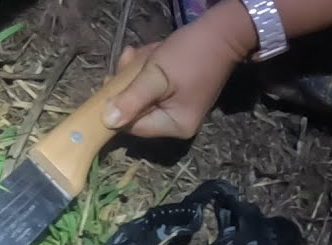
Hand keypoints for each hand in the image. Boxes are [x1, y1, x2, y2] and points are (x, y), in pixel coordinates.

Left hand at [102, 17, 249, 138]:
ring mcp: (178, 108)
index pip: (132, 125)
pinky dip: (147, 70)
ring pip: (141, 95)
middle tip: (129, 58)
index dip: (117, 104)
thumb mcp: (157, 76)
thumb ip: (132, 100)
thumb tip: (107, 122)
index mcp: (175, 126)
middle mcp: (177, 123)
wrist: (224, 32)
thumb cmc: (191, 54)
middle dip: (128, 82)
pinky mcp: (178, 94)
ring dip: (136, 72)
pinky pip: (152, 87)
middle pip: (135, 110)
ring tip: (141, 53)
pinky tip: (150, 54)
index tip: (110, 79)